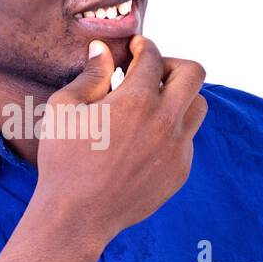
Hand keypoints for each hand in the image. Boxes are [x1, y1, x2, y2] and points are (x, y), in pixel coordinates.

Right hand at [31, 35, 207, 247]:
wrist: (77, 216)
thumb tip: (102, 50)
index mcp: (137, 101)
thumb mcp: (64, 109)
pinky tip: (145, 139)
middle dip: (172, 64)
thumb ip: (90, 75)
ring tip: (152, 105)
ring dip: (179, 97)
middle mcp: (165, 122)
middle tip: (151, 73)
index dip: (143, 46)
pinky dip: (172, 130)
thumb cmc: (64, 160)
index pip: (153, 56)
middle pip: (193, 74)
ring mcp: (177, 149)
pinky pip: (187, 139)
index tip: (135, 48)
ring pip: (198, 107)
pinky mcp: (179, 171)